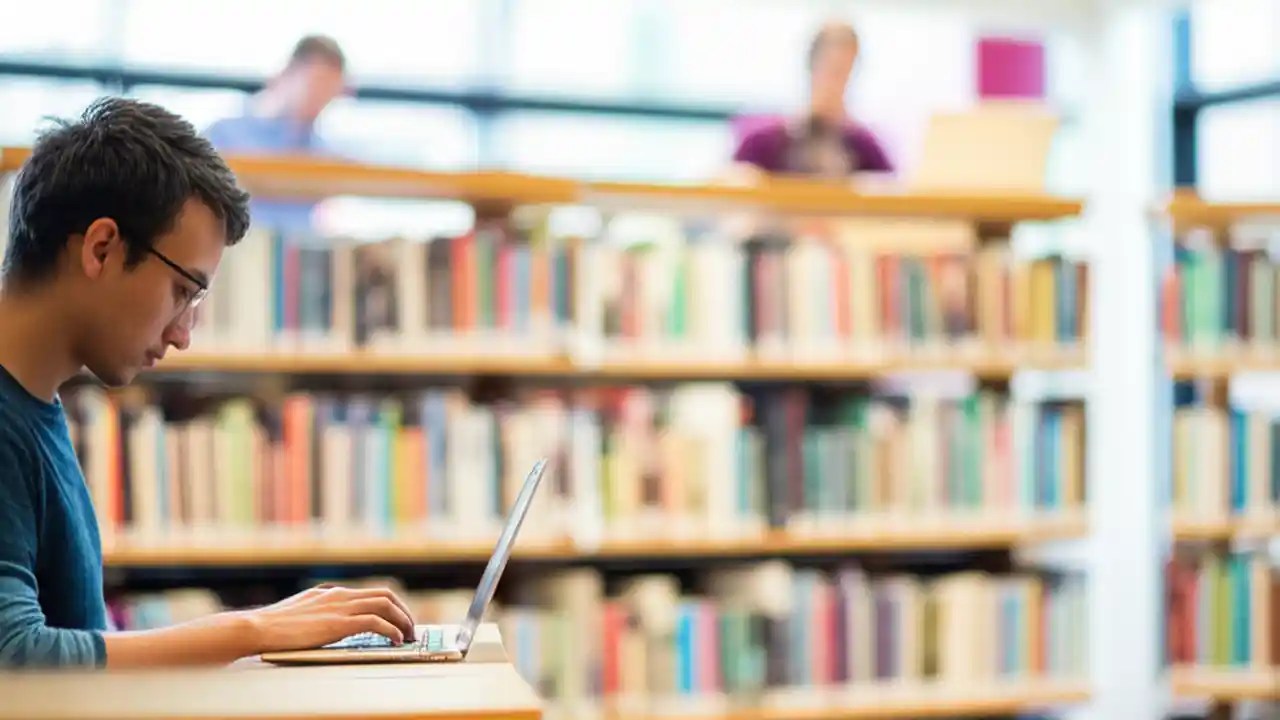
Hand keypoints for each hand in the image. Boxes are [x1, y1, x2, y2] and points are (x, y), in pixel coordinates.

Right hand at [242, 584, 416, 653]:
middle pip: (385, 595)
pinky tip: (396, 640)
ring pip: (385, 605)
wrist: (258, 627)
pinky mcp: (338, 623)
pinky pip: (375, 622)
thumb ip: (321, 613)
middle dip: (403, 611)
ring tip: (408, 636)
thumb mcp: (303, 612)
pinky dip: (391, 630)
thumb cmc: (274, 626)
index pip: (372, 592)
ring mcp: (340, 607)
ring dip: (403, 621)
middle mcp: (340, 595)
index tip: (399, 619)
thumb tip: (331, 623)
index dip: (391, 605)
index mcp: (332, 593)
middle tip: (410, 628)